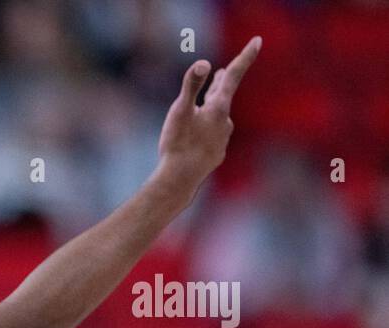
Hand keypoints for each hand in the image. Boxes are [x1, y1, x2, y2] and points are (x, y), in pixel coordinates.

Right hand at [154, 36, 261, 203]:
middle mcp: (226, 122)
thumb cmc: (178, 144)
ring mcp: (222, 139)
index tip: (257, 40)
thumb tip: (202, 63)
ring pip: (218, 117)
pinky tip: (199, 135)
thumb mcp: (180, 111)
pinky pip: (212, 135)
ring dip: (212, 107)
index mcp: (219, 108)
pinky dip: (206, 128)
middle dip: (222, 83)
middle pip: (224, 96)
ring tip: (205, 103)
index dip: (245, 56)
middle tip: (223, 71)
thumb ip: (191, 86)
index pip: (234, 75)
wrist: (180, 180)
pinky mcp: (215, 154)